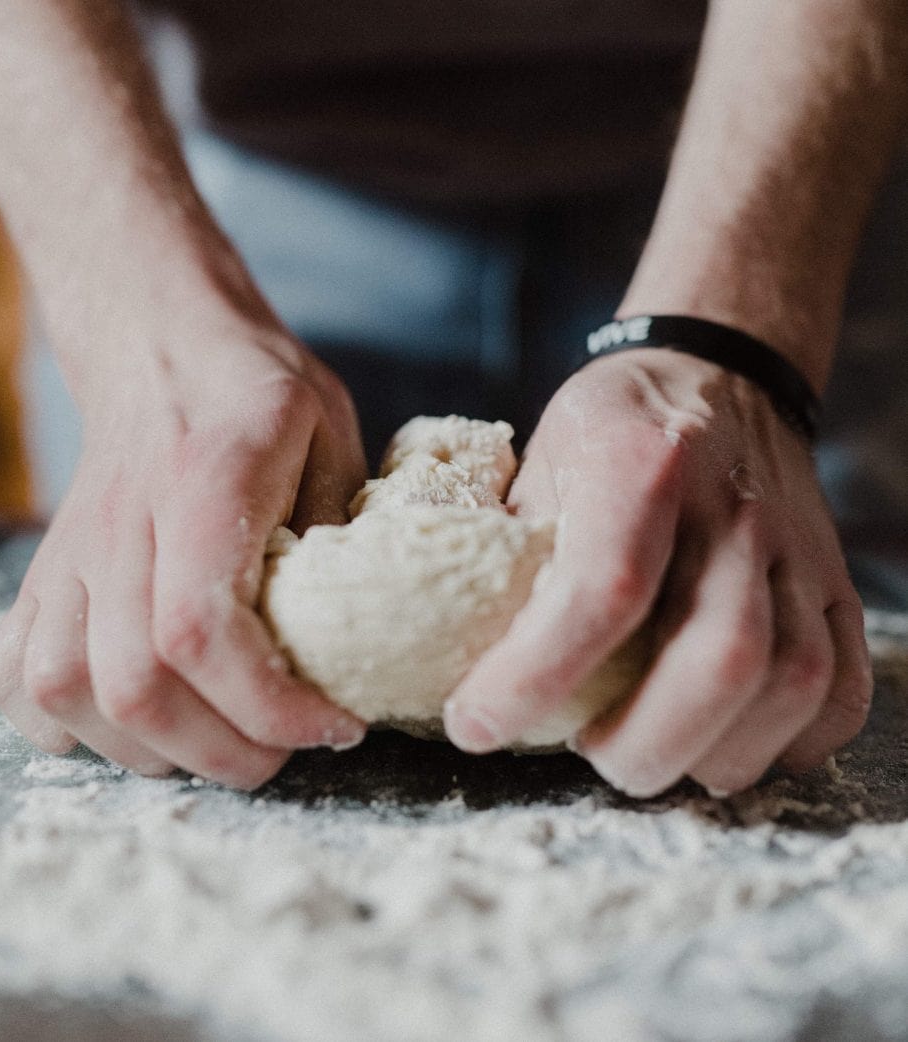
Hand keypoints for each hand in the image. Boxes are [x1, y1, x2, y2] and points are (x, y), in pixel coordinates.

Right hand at [0, 321, 368, 788]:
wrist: (161, 350)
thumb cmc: (256, 395)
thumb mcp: (332, 434)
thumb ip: (343, 530)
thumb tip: (352, 640)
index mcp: (203, 480)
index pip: (201, 629)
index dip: (268, 705)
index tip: (334, 724)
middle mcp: (119, 523)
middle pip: (134, 684)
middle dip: (224, 751)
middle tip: (286, 748)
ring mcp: (67, 553)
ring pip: (68, 693)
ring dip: (153, 750)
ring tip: (221, 737)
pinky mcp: (41, 574)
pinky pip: (16, 678)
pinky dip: (69, 724)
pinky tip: (133, 716)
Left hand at [444, 350, 870, 796]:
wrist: (718, 379)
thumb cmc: (613, 429)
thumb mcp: (539, 464)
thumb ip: (510, 552)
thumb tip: (457, 653)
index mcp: (641, 463)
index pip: (603, 589)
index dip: (535, 675)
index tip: (476, 724)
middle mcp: (732, 506)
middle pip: (721, 656)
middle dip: (645, 742)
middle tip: (591, 756)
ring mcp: (796, 547)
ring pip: (790, 681)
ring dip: (716, 752)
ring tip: (653, 755)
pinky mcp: (833, 581)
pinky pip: (841, 684)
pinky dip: (792, 742)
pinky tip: (729, 743)